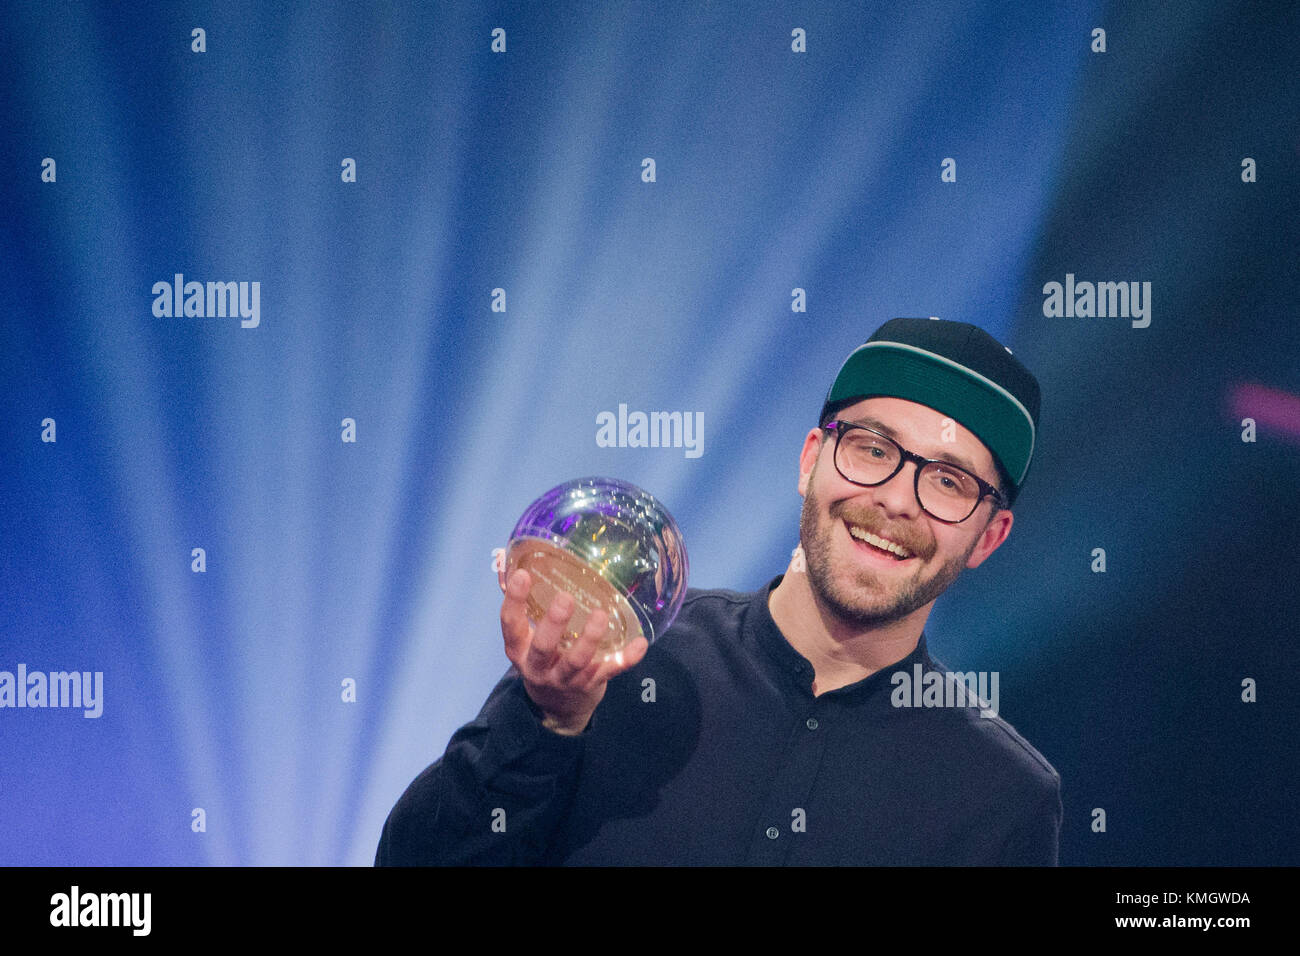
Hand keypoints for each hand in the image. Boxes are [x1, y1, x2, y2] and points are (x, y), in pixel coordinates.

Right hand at [500, 568, 648, 734]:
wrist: (557, 706)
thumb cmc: (542, 656)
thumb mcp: (525, 636)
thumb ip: (521, 602)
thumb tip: (504, 560)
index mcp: (519, 648)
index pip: (511, 624)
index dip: (514, 601)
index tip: (524, 575)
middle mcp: (538, 666)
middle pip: (543, 647)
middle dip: (554, 624)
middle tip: (566, 599)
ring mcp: (565, 679)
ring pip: (576, 662)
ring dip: (589, 639)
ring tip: (601, 615)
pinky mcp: (591, 685)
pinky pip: (610, 672)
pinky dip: (626, 658)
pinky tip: (640, 643)